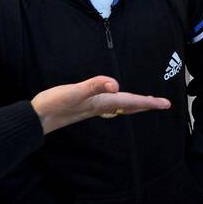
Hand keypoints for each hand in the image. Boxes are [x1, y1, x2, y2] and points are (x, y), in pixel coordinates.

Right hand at [31, 76, 169, 134]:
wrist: (36, 120)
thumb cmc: (53, 104)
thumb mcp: (74, 92)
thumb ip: (93, 86)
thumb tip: (115, 84)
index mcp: (101, 102)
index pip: (130, 101)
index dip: (149, 102)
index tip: (166, 104)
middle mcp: (99, 107)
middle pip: (128, 106)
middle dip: (146, 104)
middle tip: (162, 104)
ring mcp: (91, 108)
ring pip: (120, 107)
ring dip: (134, 104)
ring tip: (145, 103)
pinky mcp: (83, 107)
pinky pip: (108, 106)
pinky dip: (118, 104)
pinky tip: (114, 102)